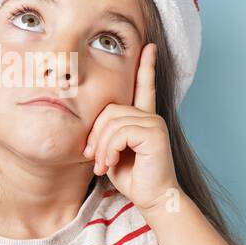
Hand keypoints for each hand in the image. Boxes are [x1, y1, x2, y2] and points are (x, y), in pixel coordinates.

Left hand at [82, 43, 180, 213]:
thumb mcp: (112, 151)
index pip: (144, 86)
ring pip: (111, 122)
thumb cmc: (132, 178)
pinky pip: (119, 132)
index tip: (149, 46)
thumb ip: (106, 133)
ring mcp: (154, 122)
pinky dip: (109, 150)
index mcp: (143, 118)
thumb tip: (91, 127)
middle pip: (109, 110)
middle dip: (96, 135)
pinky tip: (111, 164)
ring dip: (102, 147)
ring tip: (103, 165)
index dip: (146, 66)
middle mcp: (151, 116)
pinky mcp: (154, 132)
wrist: (152, 199)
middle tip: (95, 159)